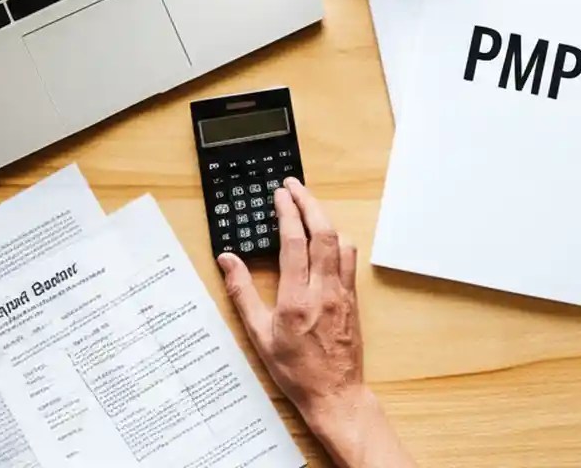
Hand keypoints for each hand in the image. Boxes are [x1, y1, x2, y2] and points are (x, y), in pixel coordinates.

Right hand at [217, 178, 413, 467]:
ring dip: (325, 218)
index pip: (294, 242)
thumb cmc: (295, 370)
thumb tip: (227, 261)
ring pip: (340, 242)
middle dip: (308, 202)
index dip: (287, 212)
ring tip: (309, 205)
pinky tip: (327, 237)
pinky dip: (337, 239)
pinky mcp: (353, 299)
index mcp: (296, 298)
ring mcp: (343, 293)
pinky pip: (348, 259)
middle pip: (322, 232)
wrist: (336, 395)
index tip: (279, 194)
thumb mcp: (259, 335)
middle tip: (294, 185)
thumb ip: (242, 293)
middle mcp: (324, 290)